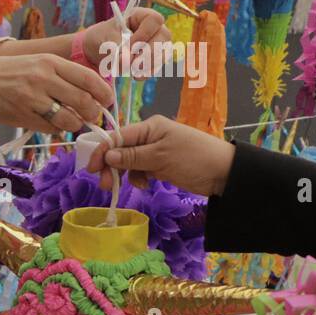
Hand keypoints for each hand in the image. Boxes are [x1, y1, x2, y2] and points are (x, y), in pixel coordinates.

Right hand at [0, 53, 113, 133]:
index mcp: (50, 62)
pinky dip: (56, 129)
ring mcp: (31, 98)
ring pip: (69, 119)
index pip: (89, 78)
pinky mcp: (22, 115)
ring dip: (75, 124)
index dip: (104, 92)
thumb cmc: (8, 72)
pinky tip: (52, 123)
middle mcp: (42, 78)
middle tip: (92, 116)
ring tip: (72, 122)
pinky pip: (50, 128)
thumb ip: (62, 75)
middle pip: (84, 101)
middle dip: (93, 113)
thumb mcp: (37, 63)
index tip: (107, 100)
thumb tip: (91, 95)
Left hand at [81, 7, 170, 77]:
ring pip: (164, 52)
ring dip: (149, 64)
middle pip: (164, 37)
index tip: (129, 45)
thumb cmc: (101, 38)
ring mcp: (156, 43)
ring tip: (133, 72)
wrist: (97, 50)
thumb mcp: (105, 41)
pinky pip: (158, 65)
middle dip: (148, 53)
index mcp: (140, 16)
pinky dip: (148, 72)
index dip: (144, 34)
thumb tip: (128, 61)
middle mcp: (152, 28)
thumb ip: (117, 49)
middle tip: (133, 64)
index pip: (154, 20)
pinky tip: (136, 76)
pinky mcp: (154, 58)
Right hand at [85, 114, 234, 194]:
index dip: (102, 152)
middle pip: (120, 149)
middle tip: (105, 185)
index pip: (117, 137)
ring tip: (121, 187)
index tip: (91, 169)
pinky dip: (137, 177)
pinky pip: (139, 170)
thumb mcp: (160, 157)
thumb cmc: (193, 159)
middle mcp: (149, 136)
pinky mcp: (160, 164)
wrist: (224, 173)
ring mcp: (154, 150)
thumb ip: (131, 157)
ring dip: (122, 174)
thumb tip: (107, 156)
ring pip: (127, 161)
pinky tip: (144, 184)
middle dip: (110, 166)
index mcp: (149, 127)